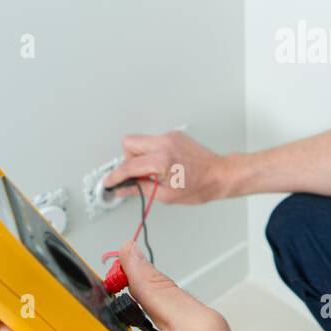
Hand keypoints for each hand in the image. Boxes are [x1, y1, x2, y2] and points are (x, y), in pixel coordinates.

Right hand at [102, 130, 234, 204]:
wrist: (221, 175)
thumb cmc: (202, 186)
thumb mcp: (167, 195)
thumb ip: (140, 189)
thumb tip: (123, 189)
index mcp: (162, 160)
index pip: (129, 166)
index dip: (116, 176)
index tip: (110, 182)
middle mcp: (165, 143)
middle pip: (129, 143)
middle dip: (127, 160)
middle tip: (135, 175)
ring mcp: (170, 137)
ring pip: (141, 141)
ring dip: (140, 157)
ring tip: (153, 173)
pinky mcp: (175, 135)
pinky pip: (154, 142)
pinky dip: (152, 153)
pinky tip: (163, 166)